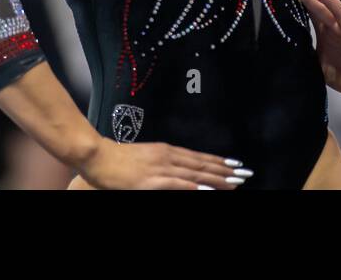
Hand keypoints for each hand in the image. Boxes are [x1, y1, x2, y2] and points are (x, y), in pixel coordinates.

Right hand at [78, 138, 251, 189]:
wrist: (96, 154)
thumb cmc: (115, 159)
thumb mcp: (143, 158)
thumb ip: (161, 163)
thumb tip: (177, 167)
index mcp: (165, 151)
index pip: (197, 157)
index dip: (217, 161)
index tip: (234, 164)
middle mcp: (167, 157)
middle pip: (201, 165)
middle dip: (225, 170)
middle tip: (245, 173)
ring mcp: (160, 168)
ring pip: (195, 174)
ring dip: (217, 179)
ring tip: (235, 182)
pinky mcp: (151, 180)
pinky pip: (178, 184)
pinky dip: (194, 187)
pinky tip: (207, 190)